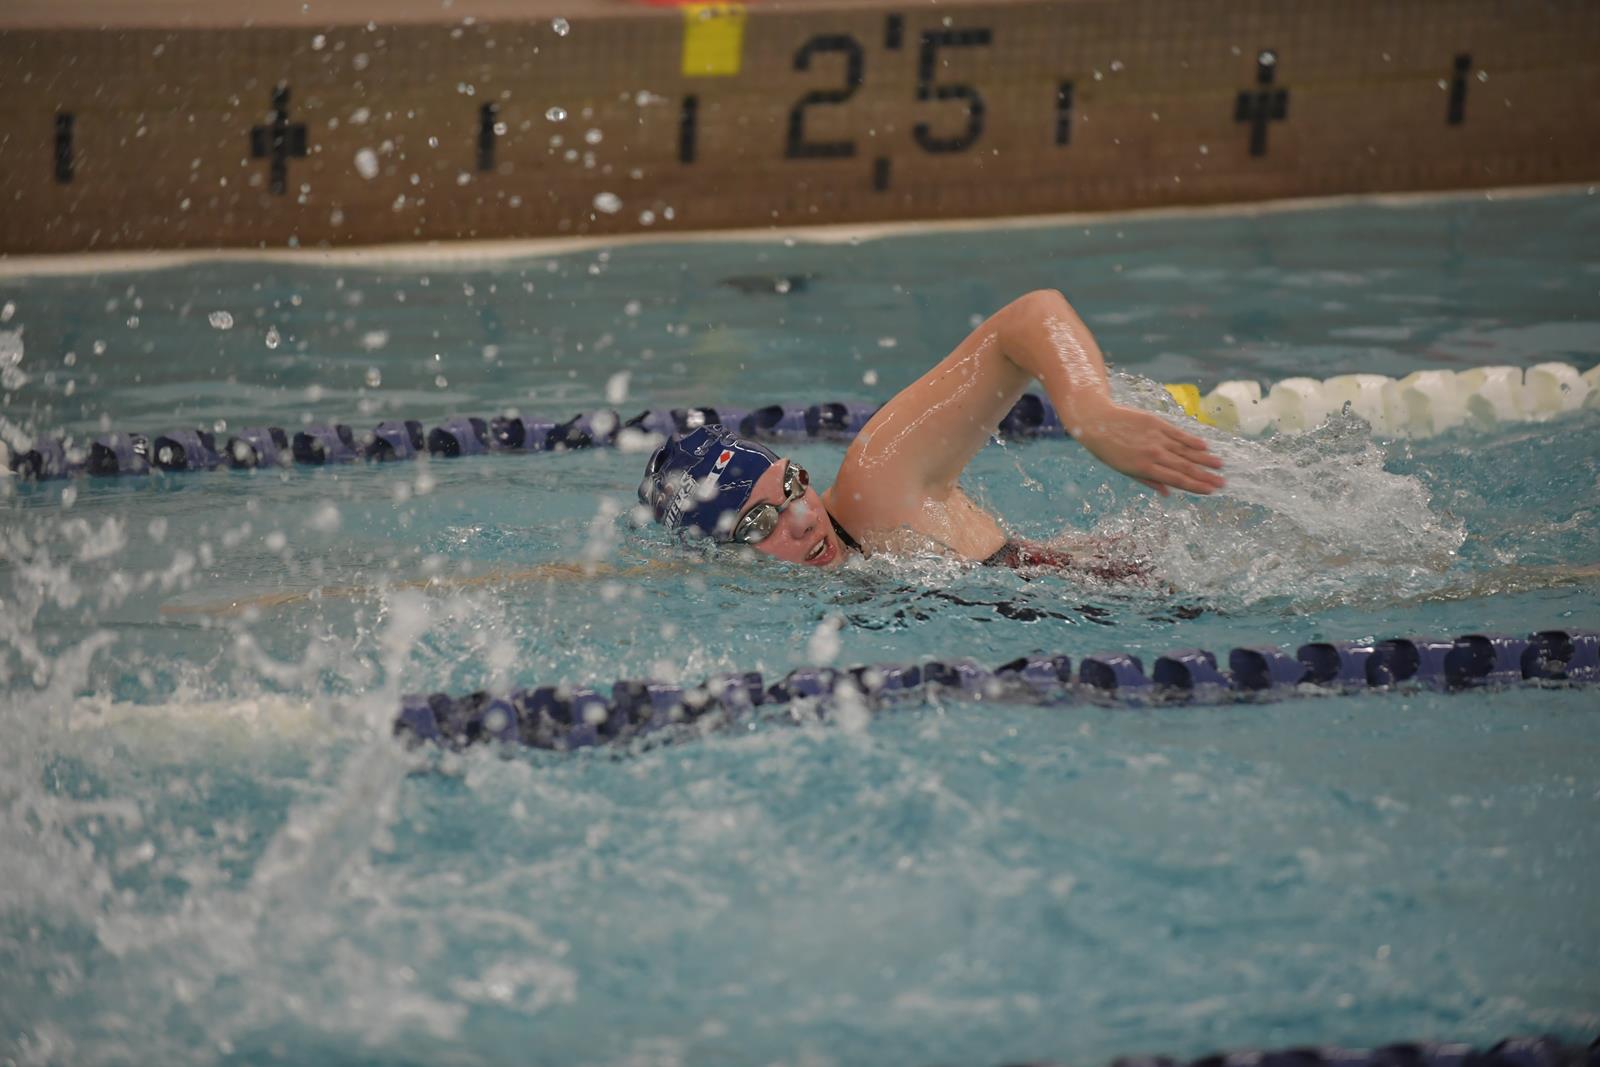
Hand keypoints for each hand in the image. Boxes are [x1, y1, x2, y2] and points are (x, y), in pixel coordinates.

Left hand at [1068, 401, 1224, 495]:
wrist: (1097, 422)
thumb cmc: (1108, 450)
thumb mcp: (1124, 471)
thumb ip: (1148, 481)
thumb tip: (1169, 493)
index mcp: (1145, 468)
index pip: (1176, 479)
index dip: (1195, 486)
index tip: (1210, 491)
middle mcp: (1154, 453)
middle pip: (1185, 467)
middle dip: (1205, 476)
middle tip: (1222, 483)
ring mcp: (1156, 437)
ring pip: (1185, 450)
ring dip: (1204, 458)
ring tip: (1219, 465)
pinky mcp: (1156, 423)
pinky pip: (1178, 434)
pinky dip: (1191, 440)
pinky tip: (1204, 445)